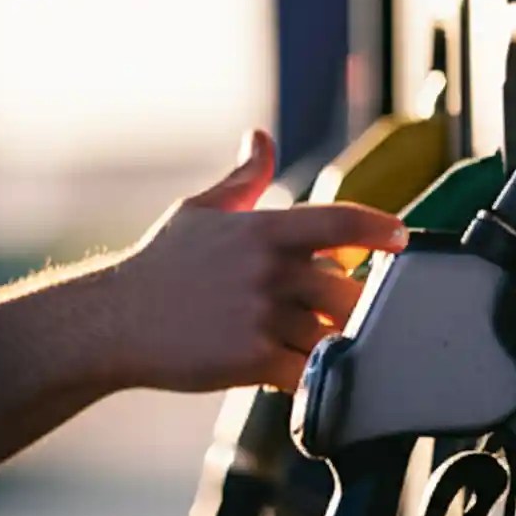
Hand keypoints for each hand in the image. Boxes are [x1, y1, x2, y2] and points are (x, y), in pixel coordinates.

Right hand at [110, 130, 406, 391]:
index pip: (340, 220)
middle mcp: (268, 269)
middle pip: (348, 291)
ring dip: (331, 345)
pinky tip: (298, 374)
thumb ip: (243, 177)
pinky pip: (306, 372)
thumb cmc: (160, 266)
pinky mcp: (251, 359)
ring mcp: (261, 315)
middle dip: (353, 307)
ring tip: (317, 348)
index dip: (379, 228)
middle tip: (342, 316)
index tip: (403, 239)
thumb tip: (260, 137)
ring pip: (329, 335)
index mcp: (263, 229)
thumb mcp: (201, 210)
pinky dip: (311, 377)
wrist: (113, 321)